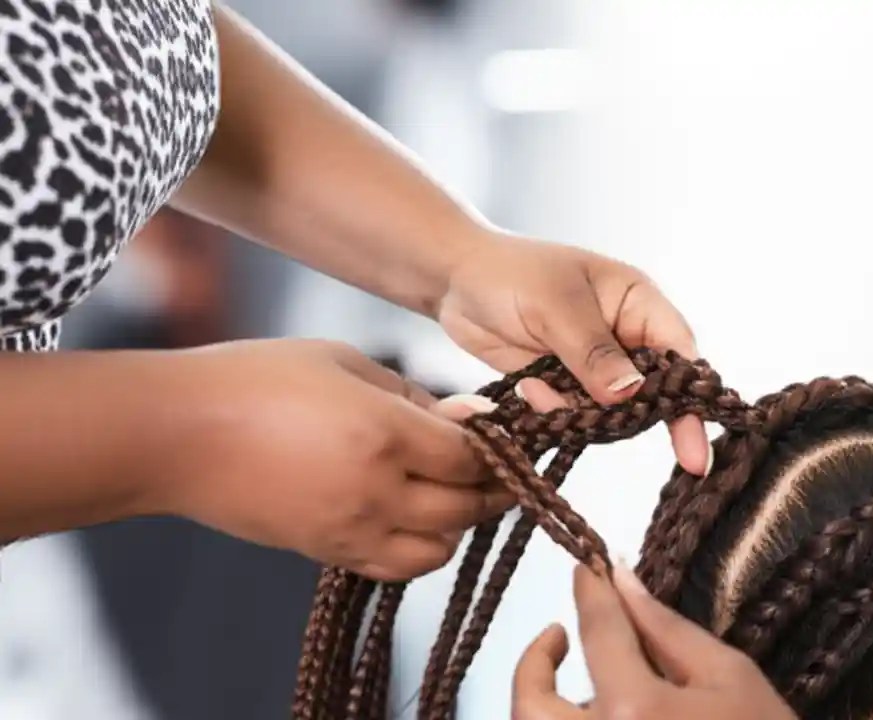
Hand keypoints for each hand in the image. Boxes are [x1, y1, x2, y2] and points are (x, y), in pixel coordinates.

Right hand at [147, 339, 511, 580]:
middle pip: (465, 508)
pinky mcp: (324, 552)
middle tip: (499, 468)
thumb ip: (413, 394)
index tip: (506, 435)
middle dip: (491, 489)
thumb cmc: (255, 380)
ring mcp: (349, 529)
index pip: (471, 458)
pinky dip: (418, 548)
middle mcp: (375, 491)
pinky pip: (395, 567)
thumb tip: (470, 416)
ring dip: (457, 523)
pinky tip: (413, 516)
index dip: (498, 449)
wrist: (175, 434)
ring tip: (454, 492)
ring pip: (437, 549)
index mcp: (384, 434)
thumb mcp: (343, 362)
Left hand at [437, 232, 710, 476]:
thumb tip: (633, 393)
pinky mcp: (566, 386)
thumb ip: (594, 352)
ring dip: (577, 413)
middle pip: (651, 394)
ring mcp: (596, 366)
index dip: (690, 403)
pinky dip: (553, 413)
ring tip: (536, 386)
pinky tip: (525, 387)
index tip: (694, 454)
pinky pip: (575, 417)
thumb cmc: (511, 273)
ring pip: (611, 413)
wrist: (455, 280)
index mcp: (639, 303)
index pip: (680, 357)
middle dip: (621, 413)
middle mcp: (626, 337)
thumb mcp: (555, 306)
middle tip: (583, 411)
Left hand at [512, 563, 796, 719]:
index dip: (588, 592)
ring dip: (546, 707)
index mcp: (633, 711)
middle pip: (529, 704)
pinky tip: (604, 718)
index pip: (597, 632)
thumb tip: (621, 581)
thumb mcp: (731, 676)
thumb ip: (667, 630)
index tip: (585, 566)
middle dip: (533, 665)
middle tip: (559, 636)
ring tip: (584, 687)